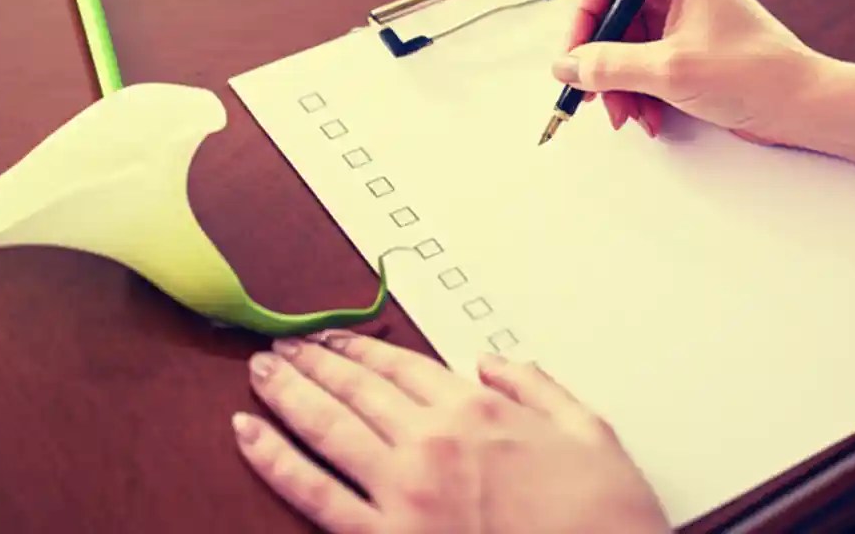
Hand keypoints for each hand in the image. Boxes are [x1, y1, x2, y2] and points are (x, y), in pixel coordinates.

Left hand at [232, 331, 669, 533]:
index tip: (335, 339)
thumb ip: (537, 387)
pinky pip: (316, 495)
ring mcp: (404, 494)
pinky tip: (250, 437)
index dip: (360, 349)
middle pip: (356, 390)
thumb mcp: (590, 430)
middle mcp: (433, 443)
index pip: (402, 366)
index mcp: (478, 410)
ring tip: (260, 373)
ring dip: (287, 395)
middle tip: (283, 345)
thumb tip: (496, 363)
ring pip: (327, 429)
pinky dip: (276, 462)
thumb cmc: (605, 515)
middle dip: (313, 362)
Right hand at [553, 0, 837, 145]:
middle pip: (610, 16)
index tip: (574, 55)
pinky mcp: (686, 50)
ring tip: (629, 116)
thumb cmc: (755, 73)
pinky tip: (648, 118)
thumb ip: (610, 66)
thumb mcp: (670, 70)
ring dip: (618, 85)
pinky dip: (637, 93)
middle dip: (600, 62)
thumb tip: (566, 66)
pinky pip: (642, 66)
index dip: (583, 16)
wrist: (801, 105)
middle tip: (593, 96)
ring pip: (623, 47)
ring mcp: (680, 19)